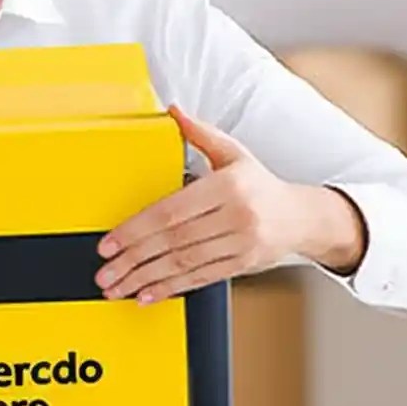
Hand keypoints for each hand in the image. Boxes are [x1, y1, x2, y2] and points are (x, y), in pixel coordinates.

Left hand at [94, 106, 364, 303]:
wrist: (301, 217)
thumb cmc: (260, 184)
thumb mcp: (234, 153)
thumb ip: (200, 133)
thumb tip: (172, 111)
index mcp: (228, 185)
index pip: (172, 211)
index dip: (137, 229)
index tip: (109, 242)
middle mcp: (237, 216)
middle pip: (174, 241)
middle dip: (134, 259)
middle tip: (104, 272)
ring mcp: (241, 244)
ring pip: (184, 264)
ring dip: (145, 278)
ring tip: (117, 286)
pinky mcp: (242, 265)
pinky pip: (200, 279)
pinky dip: (170, 288)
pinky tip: (146, 294)